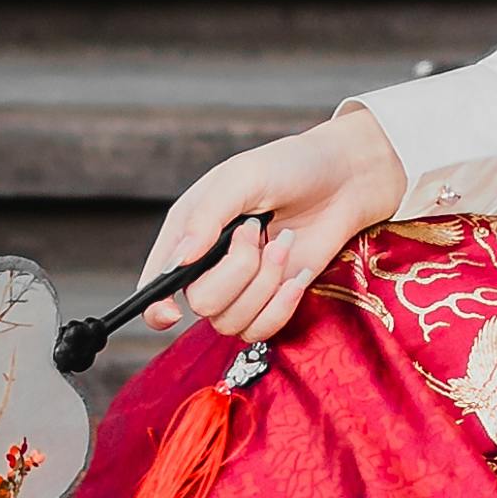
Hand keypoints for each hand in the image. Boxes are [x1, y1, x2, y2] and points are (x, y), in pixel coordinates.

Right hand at [137, 103, 409, 343]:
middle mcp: (207, 266)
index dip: (154, 306)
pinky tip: (297, 275)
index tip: (172, 312)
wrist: (342, 179)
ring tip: (284, 243)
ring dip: (265, 285)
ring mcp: (241, 288)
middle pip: (202, 304)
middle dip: (237, 272)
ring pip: (233, 321)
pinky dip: (282, 307)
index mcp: (187, 233)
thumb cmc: (287, 167)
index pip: (155, 285)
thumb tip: (180, 259)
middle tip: (259, 232)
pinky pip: (262, 330)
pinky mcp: (272, 301)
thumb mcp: (243, 177)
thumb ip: (208, 215)